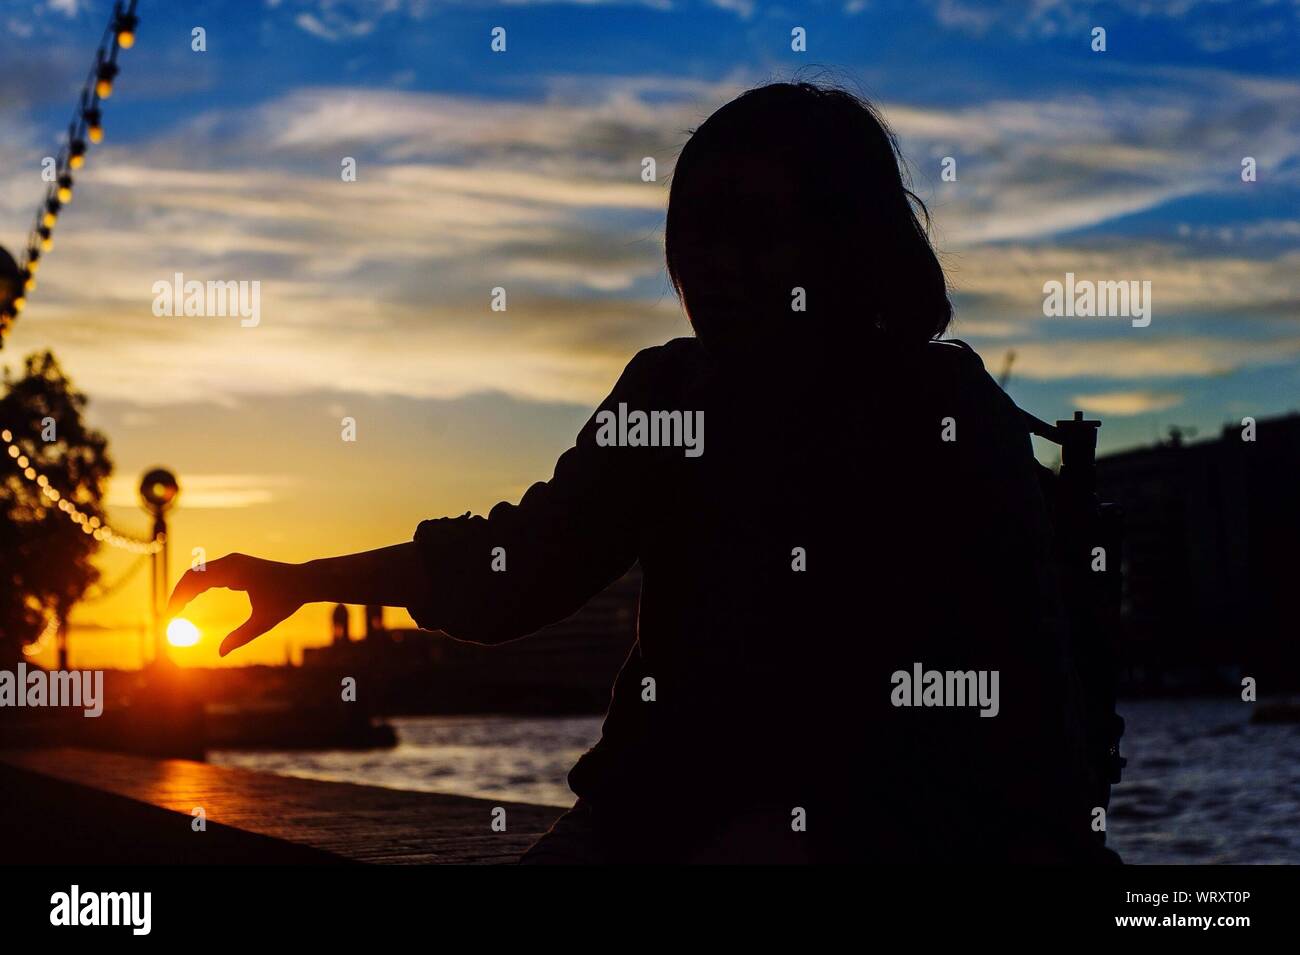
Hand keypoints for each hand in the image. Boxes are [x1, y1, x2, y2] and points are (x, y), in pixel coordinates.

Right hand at [166, 553, 307, 656]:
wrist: (305, 580)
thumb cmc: (287, 600)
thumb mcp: (264, 621)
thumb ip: (242, 636)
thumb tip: (220, 653)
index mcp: (234, 571)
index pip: (195, 581)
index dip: (178, 598)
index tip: (169, 617)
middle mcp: (230, 562)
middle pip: (192, 575)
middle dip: (177, 596)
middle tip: (166, 618)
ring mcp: (232, 562)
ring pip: (198, 573)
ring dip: (184, 591)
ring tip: (173, 613)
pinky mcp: (235, 566)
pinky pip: (208, 574)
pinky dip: (195, 587)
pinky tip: (188, 602)